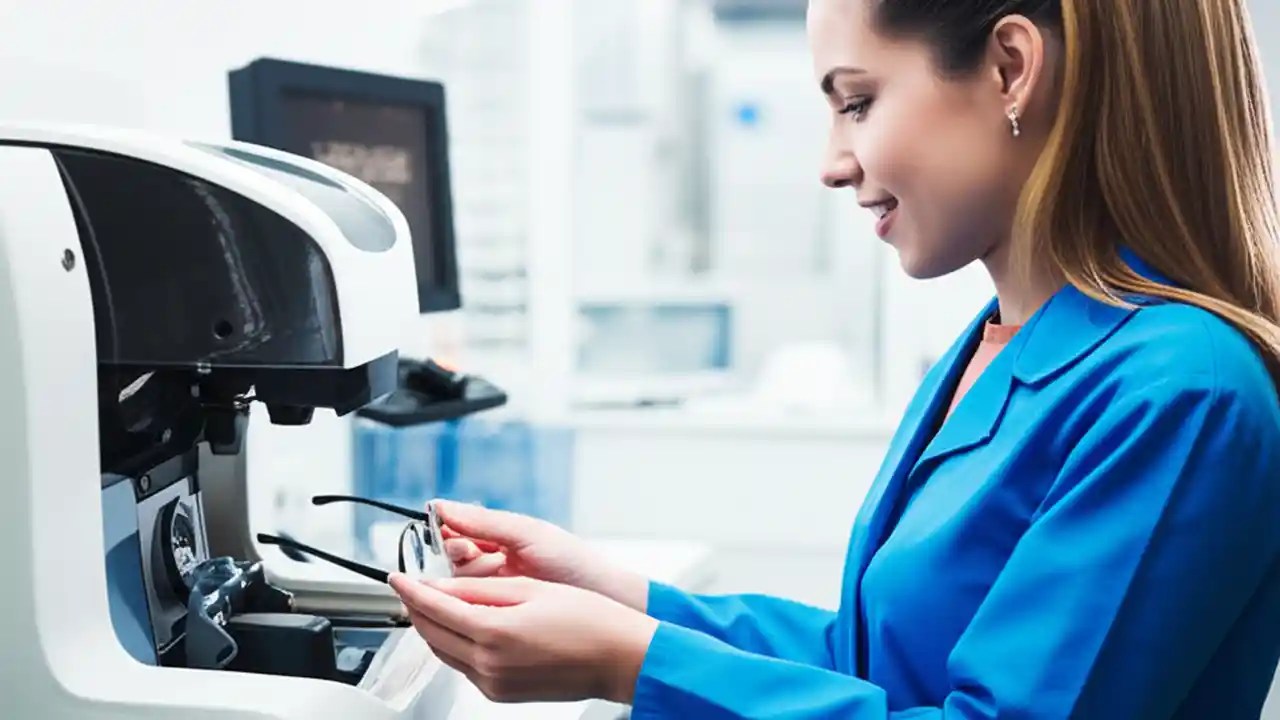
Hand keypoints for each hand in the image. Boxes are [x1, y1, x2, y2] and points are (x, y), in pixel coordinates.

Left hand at [389, 574, 658, 703]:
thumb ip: (478, 590)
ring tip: (431, 603)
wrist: (617, 658)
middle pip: (432, 633)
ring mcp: (493, 684)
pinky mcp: (501, 694)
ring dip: (432, 627)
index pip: (434, 608)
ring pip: (444, 653)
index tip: (396, 577)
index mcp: (493, 632)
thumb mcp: (529, 589)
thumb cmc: (587, 618)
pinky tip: (461, 627)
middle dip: (415, 608)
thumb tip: (441, 588)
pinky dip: (454, 645)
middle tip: (409, 587)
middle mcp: (488, 664)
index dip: (410, 589)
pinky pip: (464, 667)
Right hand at [436, 500, 648, 611]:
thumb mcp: (527, 535)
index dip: (447, 536)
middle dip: (459, 561)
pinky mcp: (499, 617)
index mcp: (498, 538)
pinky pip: (472, 612)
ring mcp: (495, 592)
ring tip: (488, 582)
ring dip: (467, 584)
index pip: (455, 534)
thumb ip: (484, 522)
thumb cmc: (573, 562)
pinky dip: (472, 608)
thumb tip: (440, 507)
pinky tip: (480, 608)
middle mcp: (493, 563)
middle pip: (452, 562)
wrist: (606, 601)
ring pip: (459, 587)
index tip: (450, 539)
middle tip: (478, 562)